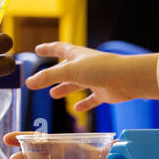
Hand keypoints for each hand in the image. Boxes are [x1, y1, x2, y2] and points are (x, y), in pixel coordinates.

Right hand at [25, 42, 158, 112]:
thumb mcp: (69, 71)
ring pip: (76, 84)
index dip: (48, 49)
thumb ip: (48, 77)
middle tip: (41, 79)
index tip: (38, 49)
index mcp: (78, 55)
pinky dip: (84, 104)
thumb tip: (29, 82)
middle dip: (53, 73)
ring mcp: (96, 78)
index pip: (59, 49)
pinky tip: (77, 110)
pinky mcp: (104, 92)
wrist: (129, 79)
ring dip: (65, 88)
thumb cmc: (101, 69)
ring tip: (53, 94)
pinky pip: (92, 99)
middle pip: (66, 68)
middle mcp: (86, 65)